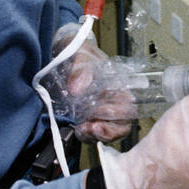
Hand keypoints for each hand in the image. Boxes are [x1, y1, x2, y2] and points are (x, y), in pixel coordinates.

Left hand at [49, 23, 133, 141]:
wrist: (60, 56)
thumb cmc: (76, 52)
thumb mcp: (79, 52)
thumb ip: (80, 67)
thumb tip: (78, 88)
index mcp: (116, 85)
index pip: (128, 107)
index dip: (118, 116)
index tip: (100, 117)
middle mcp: (111, 100)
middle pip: (122, 125)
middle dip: (107, 131)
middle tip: (90, 127)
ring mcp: (99, 111)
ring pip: (108, 133)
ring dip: (95, 136)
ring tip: (81, 129)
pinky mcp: (87, 119)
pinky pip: (92, 134)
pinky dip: (86, 136)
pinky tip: (77, 129)